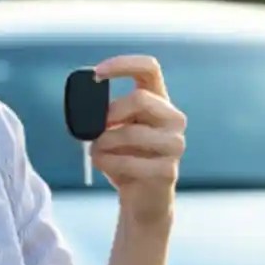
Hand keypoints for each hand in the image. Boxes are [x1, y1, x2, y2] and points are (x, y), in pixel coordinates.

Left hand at [89, 55, 185, 226]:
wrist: (141, 200)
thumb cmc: (126, 159)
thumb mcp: (112, 131)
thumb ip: (105, 115)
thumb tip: (89, 110)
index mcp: (159, 101)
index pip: (149, 68)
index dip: (123, 64)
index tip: (96, 74)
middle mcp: (174, 119)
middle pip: (140, 99)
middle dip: (110, 114)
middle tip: (96, 129)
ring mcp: (175, 145)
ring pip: (131, 132)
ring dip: (103, 143)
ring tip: (97, 152)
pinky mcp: (168, 171)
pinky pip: (128, 161)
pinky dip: (108, 163)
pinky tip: (105, 166)